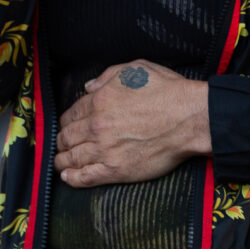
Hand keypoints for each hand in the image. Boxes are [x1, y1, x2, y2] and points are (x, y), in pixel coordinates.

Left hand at [53, 62, 206, 187]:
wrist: (189, 118)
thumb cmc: (167, 91)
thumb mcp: (136, 69)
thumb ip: (108, 75)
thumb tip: (89, 86)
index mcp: (100, 100)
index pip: (72, 113)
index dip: (67, 120)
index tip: (67, 125)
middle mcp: (97, 126)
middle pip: (67, 136)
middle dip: (61, 141)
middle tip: (61, 145)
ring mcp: (105, 150)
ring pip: (72, 158)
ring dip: (62, 160)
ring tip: (60, 162)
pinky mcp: (116, 170)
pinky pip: (86, 177)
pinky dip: (72, 178)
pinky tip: (67, 177)